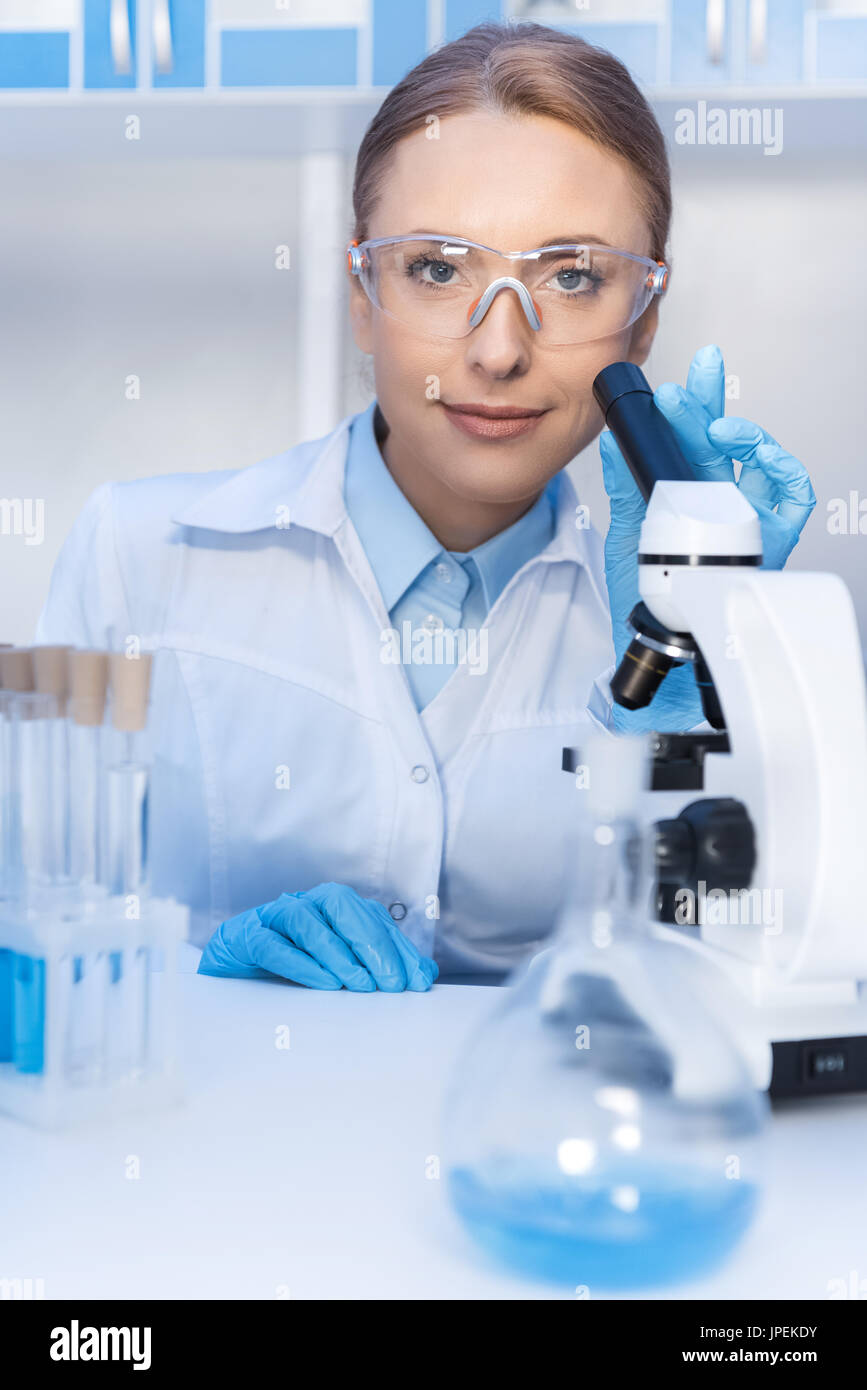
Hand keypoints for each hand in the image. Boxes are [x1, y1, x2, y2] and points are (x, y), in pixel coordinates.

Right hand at [198, 881, 438, 991]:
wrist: (234, 964)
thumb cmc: (295, 961)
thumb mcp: (340, 964)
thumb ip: (381, 965)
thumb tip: (423, 975)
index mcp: (334, 905)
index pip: (373, 918)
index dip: (397, 948)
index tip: (415, 982)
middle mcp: (307, 902)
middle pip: (342, 907)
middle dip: (371, 944)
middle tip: (390, 984)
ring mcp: (275, 916)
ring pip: (306, 921)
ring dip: (336, 954)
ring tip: (358, 985)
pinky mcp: (248, 936)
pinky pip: (272, 944)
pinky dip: (300, 963)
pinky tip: (322, 984)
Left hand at [599, 344, 815, 732]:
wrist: (658, 652)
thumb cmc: (645, 600)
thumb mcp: (624, 537)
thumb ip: (625, 488)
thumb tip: (615, 440)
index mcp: (686, 494)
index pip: (690, 441)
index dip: (690, 406)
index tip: (675, 382)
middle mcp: (721, 503)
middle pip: (725, 442)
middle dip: (714, 402)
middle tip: (701, 372)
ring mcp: (749, 521)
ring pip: (762, 461)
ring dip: (745, 434)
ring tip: (719, 426)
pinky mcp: (771, 544)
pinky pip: (793, 499)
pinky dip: (784, 470)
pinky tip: (761, 455)